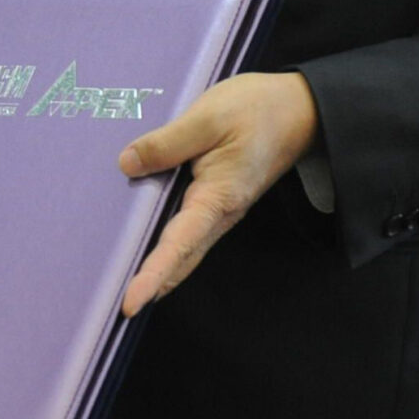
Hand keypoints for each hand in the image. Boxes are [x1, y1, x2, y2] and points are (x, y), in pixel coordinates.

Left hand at [116, 70, 318, 316]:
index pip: (178, 245)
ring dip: (157, 269)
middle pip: (180, 259)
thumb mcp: (208, 118)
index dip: (152, 275)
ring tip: (122, 285)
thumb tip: (127, 164)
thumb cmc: (258, 110)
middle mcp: (219, 214)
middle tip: (117, 308)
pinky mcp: (217, 200)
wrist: (301, 110)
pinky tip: (143, 243)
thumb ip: (168, 143)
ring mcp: (220, 210)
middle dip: (150, 284)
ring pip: (184, 250)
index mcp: (217, 198)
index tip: (131, 303)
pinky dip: (166, 246)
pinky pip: (188, 230)